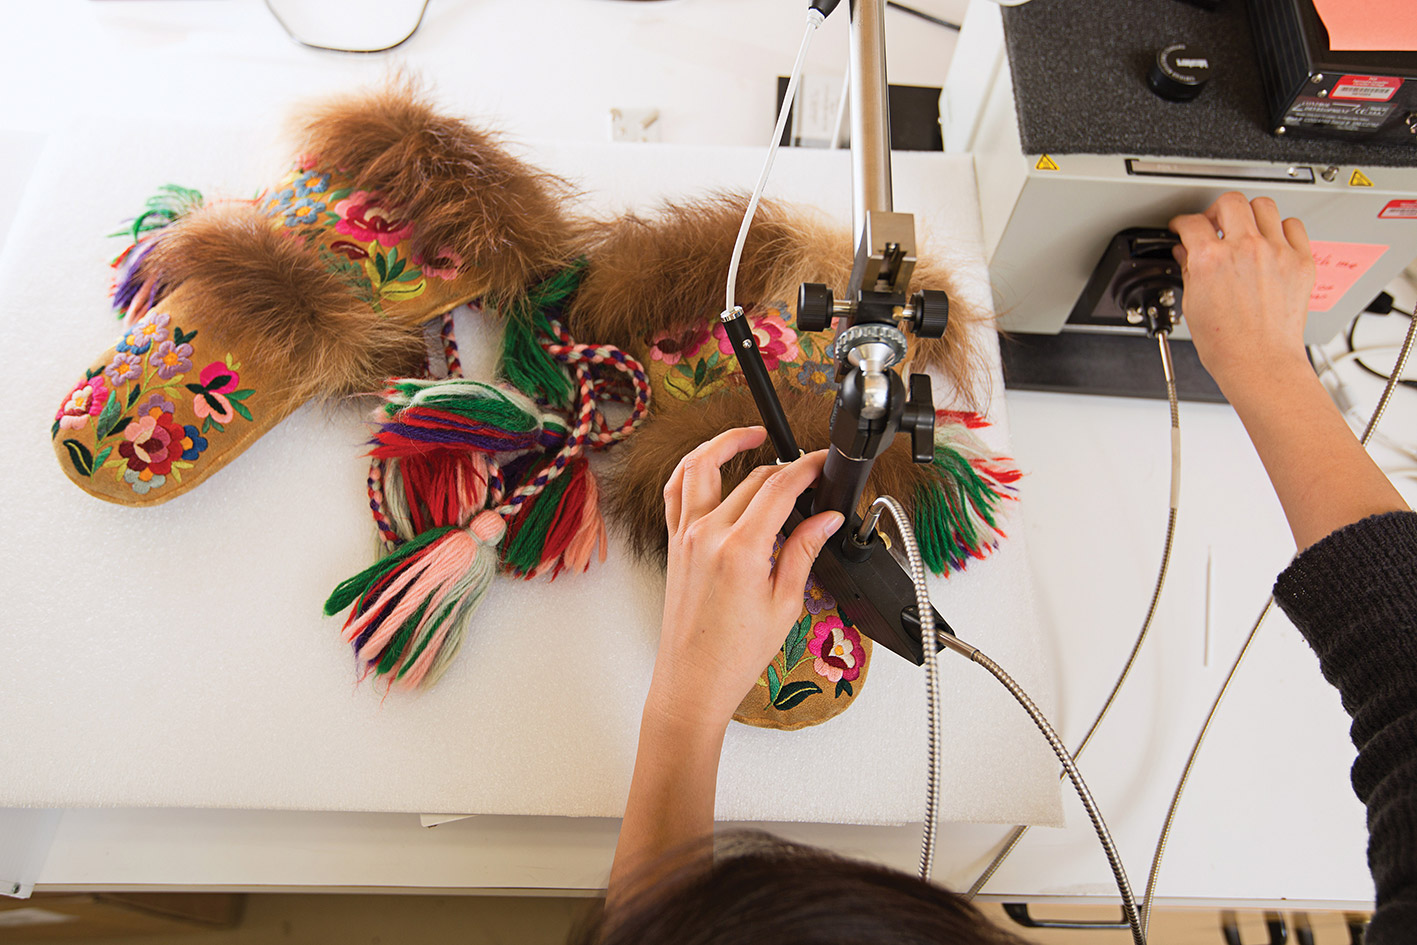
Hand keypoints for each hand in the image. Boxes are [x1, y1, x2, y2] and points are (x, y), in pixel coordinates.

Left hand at [654, 426, 843, 726]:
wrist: (693, 680)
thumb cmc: (735, 653)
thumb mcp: (785, 603)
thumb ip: (804, 551)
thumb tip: (826, 519)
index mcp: (741, 550)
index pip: (779, 488)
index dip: (806, 468)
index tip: (821, 464)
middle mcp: (708, 535)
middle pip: (751, 478)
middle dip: (783, 466)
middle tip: (806, 470)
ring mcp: (685, 536)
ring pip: (700, 467)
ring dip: (725, 444)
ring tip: (751, 436)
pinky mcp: (673, 544)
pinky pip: (675, 491)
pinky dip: (692, 469)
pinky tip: (710, 463)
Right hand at [1169, 192, 1316, 399]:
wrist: (1259, 361)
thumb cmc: (1226, 344)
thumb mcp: (1193, 304)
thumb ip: (1190, 270)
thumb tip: (1188, 254)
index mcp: (1210, 259)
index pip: (1192, 223)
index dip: (1183, 223)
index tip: (1185, 227)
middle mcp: (1244, 249)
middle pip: (1230, 202)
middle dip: (1216, 210)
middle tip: (1215, 223)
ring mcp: (1275, 252)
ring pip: (1263, 206)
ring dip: (1250, 214)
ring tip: (1245, 228)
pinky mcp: (1300, 261)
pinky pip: (1293, 226)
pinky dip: (1281, 229)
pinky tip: (1272, 240)